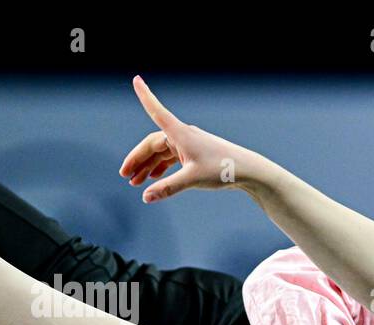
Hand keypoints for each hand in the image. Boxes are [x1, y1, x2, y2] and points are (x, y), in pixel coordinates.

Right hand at [119, 75, 263, 202]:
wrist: (248, 171)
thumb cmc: (223, 170)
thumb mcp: (192, 179)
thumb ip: (168, 188)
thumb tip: (146, 197)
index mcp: (180, 133)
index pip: (157, 111)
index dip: (146, 96)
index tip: (136, 79)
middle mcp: (183, 135)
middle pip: (153, 143)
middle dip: (138, 159)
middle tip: (125, 175)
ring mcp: (188, 145)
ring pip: (161, 153)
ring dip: (148, 166)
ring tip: (136, 182)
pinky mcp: (194, 154)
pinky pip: (171, 159)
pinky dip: (161, 168)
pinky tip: (153, 179)